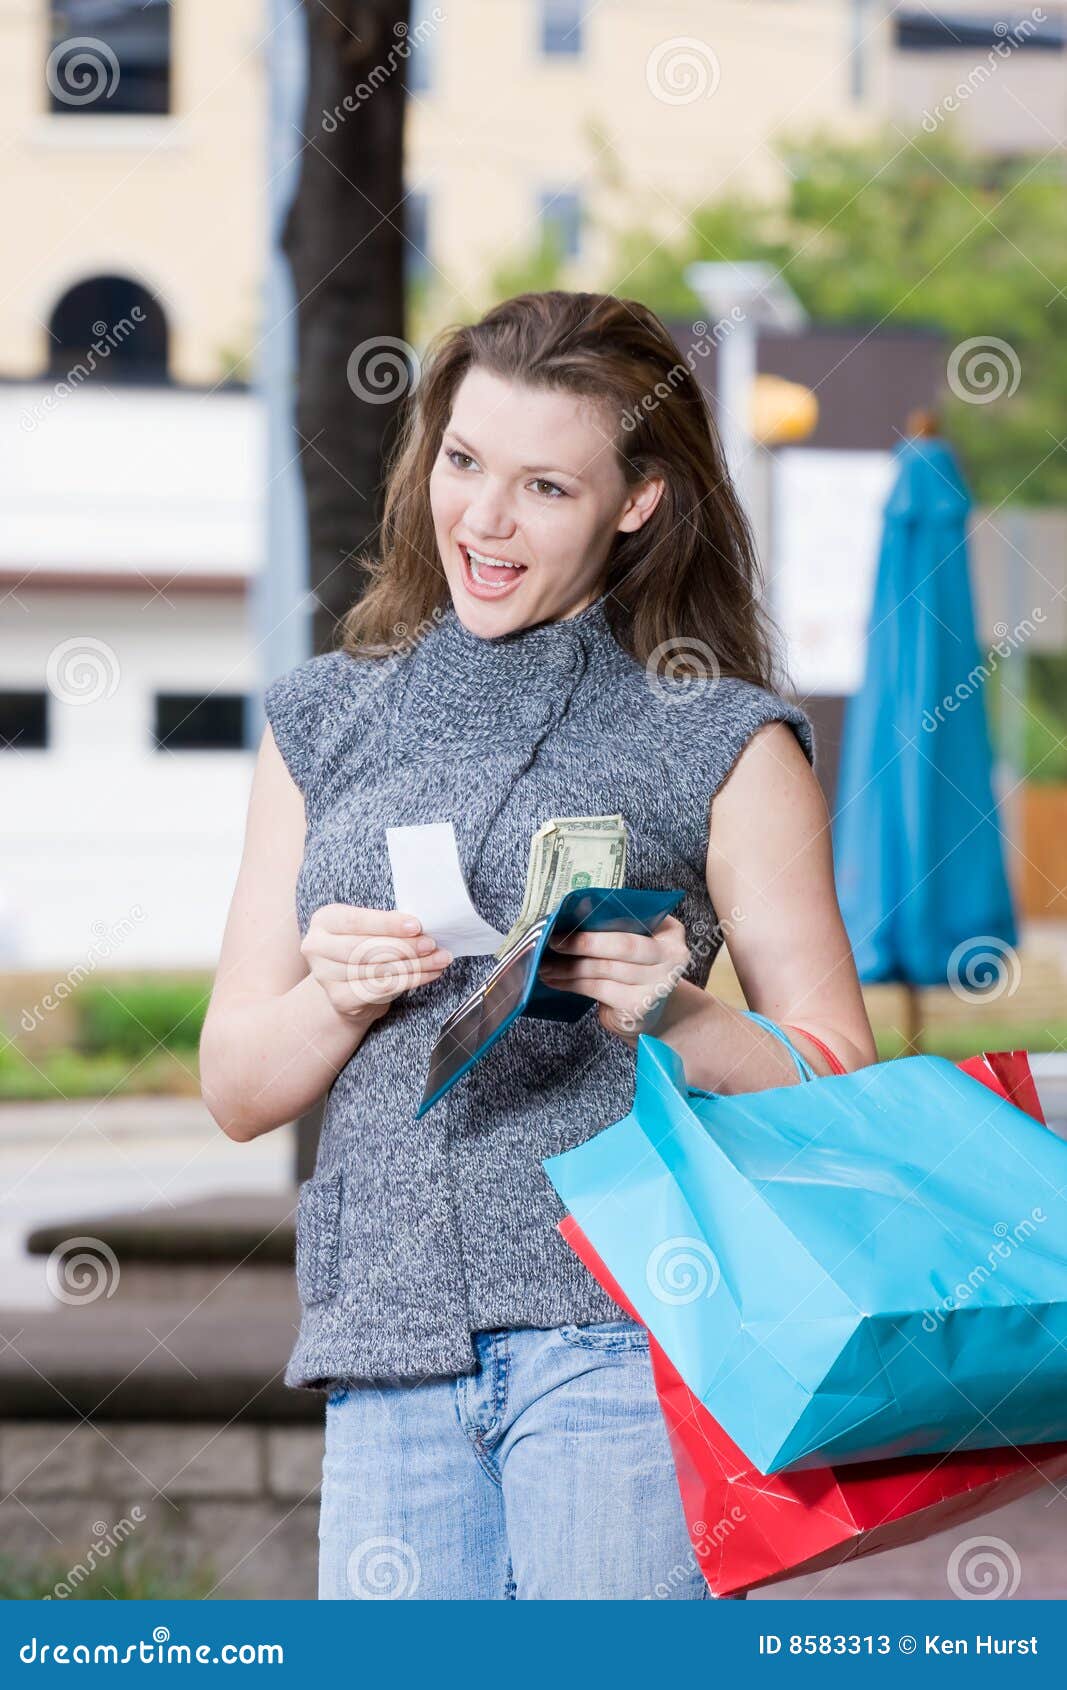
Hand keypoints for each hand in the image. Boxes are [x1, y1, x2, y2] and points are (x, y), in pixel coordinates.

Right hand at [301, 905, 452, 1020]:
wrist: (349, 984)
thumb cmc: (365, 946)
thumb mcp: (371, 927)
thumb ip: (388, 924)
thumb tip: (420, 928)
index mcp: (325, 920)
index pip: (356, 921)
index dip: (387, 924)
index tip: (416, 926)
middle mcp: (317, 947)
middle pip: (365, 949)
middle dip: (404, 947)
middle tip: (432, 945)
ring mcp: (325, 976)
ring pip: (376, 971)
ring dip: (414, 966)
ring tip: (439, 959)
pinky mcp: (339, 999)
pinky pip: (381, 991)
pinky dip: (410, 981)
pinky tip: (429, 974)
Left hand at [537, 914, 691, 1045]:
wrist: (650, 1011)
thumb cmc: (636, 969)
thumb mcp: (636, 943)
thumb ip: (617, 926)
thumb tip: (571, 915)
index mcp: (671, 933)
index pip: (635, 917)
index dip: (601, 915)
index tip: (570, 914)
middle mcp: (672, 958)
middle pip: (622, 945)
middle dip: (584, 942)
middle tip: (553, 941)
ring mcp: (658, 985)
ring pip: (604, 969)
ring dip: (569, 966)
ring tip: (545, 964)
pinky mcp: (638, 1006)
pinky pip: (598, 989)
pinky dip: (573, 984)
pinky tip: (555, 980)